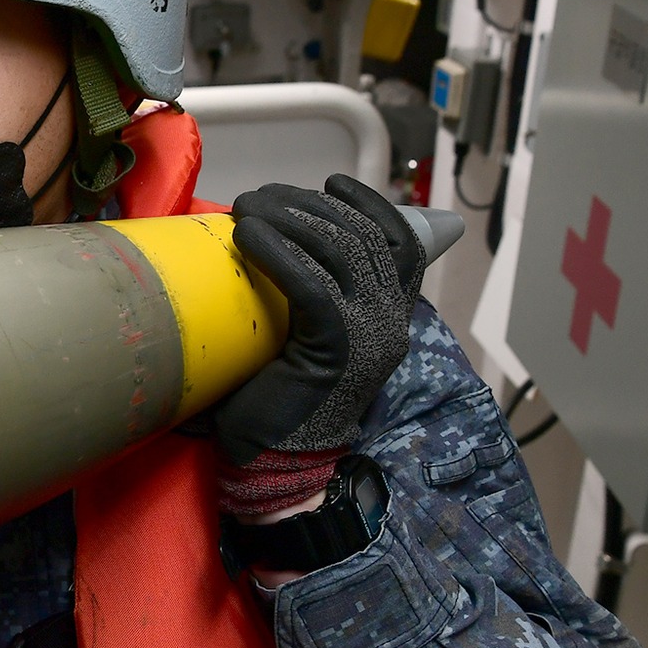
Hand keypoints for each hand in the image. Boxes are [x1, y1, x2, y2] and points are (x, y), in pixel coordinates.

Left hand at [213, 175, 423, 466]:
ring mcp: (369, 336)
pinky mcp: (337, 350)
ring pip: (338, 252)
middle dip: (309, 205)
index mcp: (391, 318)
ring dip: (289, 218)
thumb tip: (268, 241)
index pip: (402, 245)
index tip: (332, 182)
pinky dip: (277, 252)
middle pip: (362, 238)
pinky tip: (246, 236)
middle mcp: (390, 323)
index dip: (371, 205)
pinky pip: (311, 284)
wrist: (275, 464)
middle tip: (262, 195)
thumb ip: (310, 295)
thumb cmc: (278, 400)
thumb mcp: (304, 338)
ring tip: (247, 207)